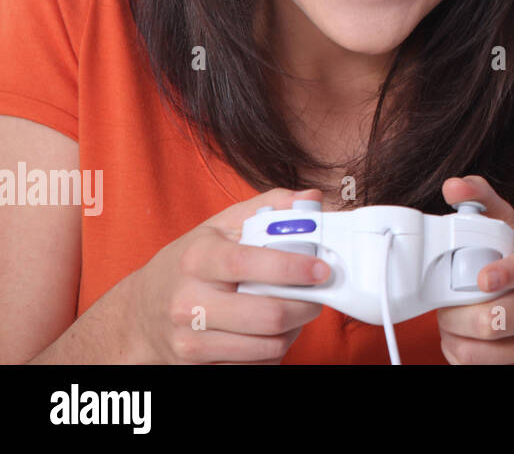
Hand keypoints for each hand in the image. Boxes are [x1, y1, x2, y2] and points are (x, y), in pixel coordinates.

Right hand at [119, 188, 329, 362]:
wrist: (140, 313)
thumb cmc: (189, 264)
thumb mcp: (219, 226)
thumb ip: (269, 207)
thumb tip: (312, 198)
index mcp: (197, 259)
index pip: (248, 263)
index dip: (291, 268)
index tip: (321, 270)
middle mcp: (189, 302)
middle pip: (268, 315)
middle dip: (306, 306)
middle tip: (316, 296)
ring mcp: (190, 340)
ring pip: (268, 345)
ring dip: (295, 330)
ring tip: (296, 312)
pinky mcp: (197, 367)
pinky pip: (256, 367)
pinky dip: (275, 351)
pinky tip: (273, 333)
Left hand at [435, 175, 513, 363]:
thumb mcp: (511, 231)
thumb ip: (482, 203)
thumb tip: (453, 186)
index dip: (508, 272)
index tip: (483, 279)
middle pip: (497, 317)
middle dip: (454, 315)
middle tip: (442, 307)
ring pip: (488, 349)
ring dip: (454, 340)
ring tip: (451, 326)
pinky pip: (490, 371)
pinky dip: (467, 359)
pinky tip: (469, 345)